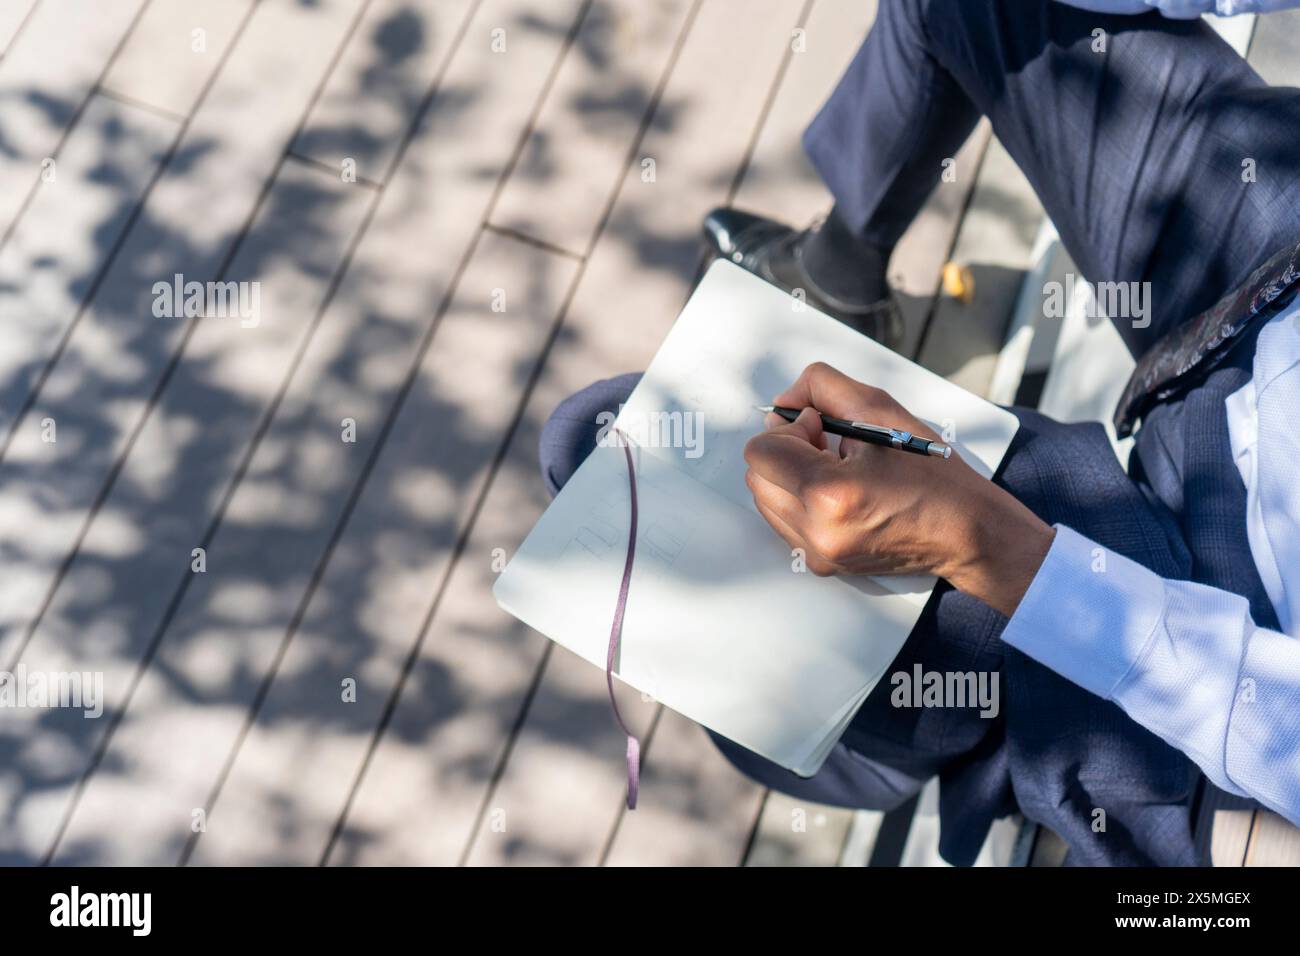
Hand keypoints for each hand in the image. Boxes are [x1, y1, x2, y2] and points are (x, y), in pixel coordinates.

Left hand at [742, 362, 1054, 615]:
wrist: (966, 533)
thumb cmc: (933, 474)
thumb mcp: (882, 410)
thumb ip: (823, 387)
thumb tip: (786, 399)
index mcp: (831, 494)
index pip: (761, 452)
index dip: (786, 429)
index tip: (818, 426)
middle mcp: (818, 531)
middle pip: (757, 476)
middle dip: (784, 450)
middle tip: (825, 442)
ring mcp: (817, 553)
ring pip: (766, 499)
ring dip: (788, 474)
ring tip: (834, 466)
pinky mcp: (822, 564)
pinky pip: (784, 521)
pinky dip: (798, 499)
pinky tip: (837, 490)